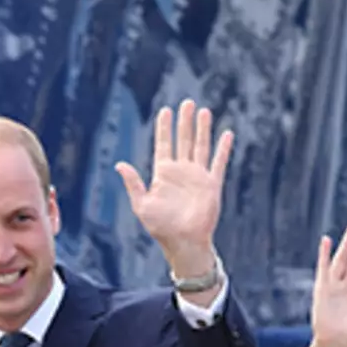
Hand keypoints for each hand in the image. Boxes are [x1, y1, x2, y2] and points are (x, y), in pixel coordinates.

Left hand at [115, 101, 230, 278]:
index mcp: (163, 173)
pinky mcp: (211, 185)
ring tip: (203, 111)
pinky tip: (226, 134)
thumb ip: (133, 183)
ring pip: (200, 146)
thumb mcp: (141, 205)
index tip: (166, 111)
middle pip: (183, 140)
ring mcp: (197, 177)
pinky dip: (223, 149)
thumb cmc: (160, 228)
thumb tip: (119, 164)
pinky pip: (218, 163)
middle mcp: (181, 172)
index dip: (165, 128)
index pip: (164, 144)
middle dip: (184, 122)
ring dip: (202, 129)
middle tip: (187, 103)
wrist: (183, 243)